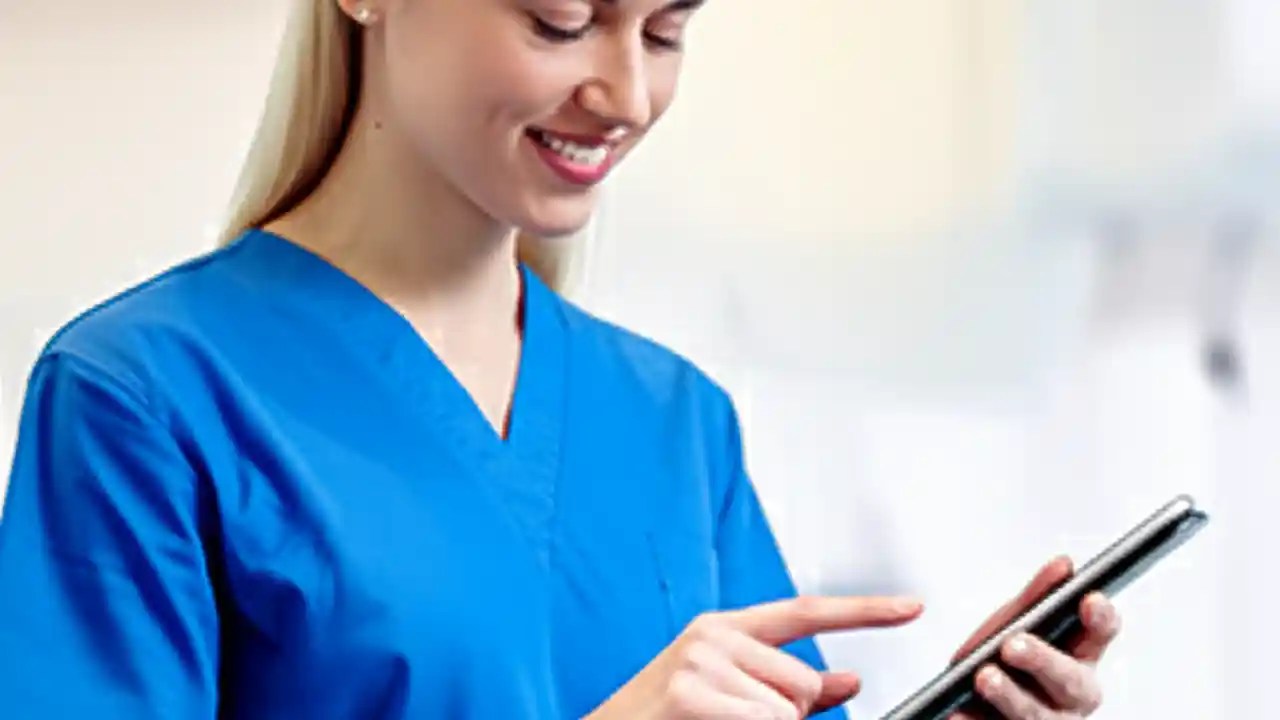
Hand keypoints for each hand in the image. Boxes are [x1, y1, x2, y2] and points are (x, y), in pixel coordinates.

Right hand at [586, 595, 923, 719]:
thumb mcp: (726, 693)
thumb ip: (791, 689)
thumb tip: (851, 682)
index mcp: (722, 630)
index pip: (805, 612)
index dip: (864, 610)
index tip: (912, 607)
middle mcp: (711, 637)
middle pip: (803, 683)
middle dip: (787, 716)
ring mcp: (698, 665)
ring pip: (786, 712)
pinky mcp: (690, 695)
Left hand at [948, 556, 1122, 719]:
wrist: (971, 698)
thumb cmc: (1006, 659)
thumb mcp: (1017, 623)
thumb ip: (1038, 597)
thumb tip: (1064, 565)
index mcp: (1080, 657)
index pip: (1102, 634)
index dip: (1100, 618)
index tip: (1088, 598)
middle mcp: (1072, 697)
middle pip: (1070, 681)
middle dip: (1042, 660)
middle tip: (1012, 644)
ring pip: (1034, 715)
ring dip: (1008, 695)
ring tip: (984, 677)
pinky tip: (958, 712)